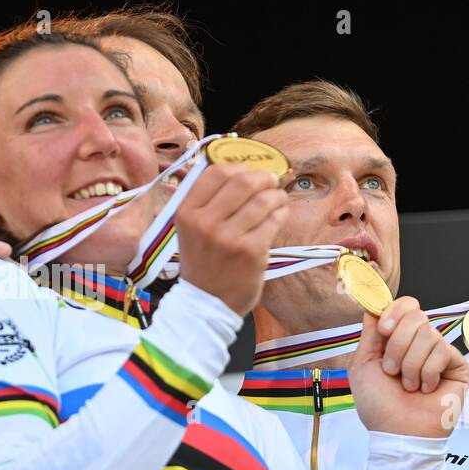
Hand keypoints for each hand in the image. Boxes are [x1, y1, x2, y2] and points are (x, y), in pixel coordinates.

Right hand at [175, 164, 283, 315]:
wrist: (206, 303)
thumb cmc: (203, 263)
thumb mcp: (191, 229)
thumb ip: (207, 201)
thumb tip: (238, 170)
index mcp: (187, 212)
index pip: (216, 172)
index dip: (239, 166)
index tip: (250, 171)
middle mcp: (205, 222)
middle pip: (243, 182)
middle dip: (264, 177)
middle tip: (272, 180)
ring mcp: (229, 237)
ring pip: (262, 200)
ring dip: (277, 195)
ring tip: (279, 198)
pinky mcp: (251, 251)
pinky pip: (273, 221)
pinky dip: (281, 213)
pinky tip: (280, 214)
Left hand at [350, 296, 468, 438]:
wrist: (397, 432)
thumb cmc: (379, 405)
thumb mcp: (363, 364)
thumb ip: (369, 333)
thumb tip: (374, 306)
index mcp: (400, 339)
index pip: (406, 306)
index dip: (395, 311)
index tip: (383, 330)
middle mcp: (421, 343)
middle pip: (416, 315)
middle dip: (398, 344)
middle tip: (391, 370)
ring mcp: (440, 354)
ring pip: (428, 334)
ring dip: (411, 364)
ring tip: (408, 386)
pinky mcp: (458, 367)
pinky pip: (443, 351)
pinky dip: (428, 372)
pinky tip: (426, 389)